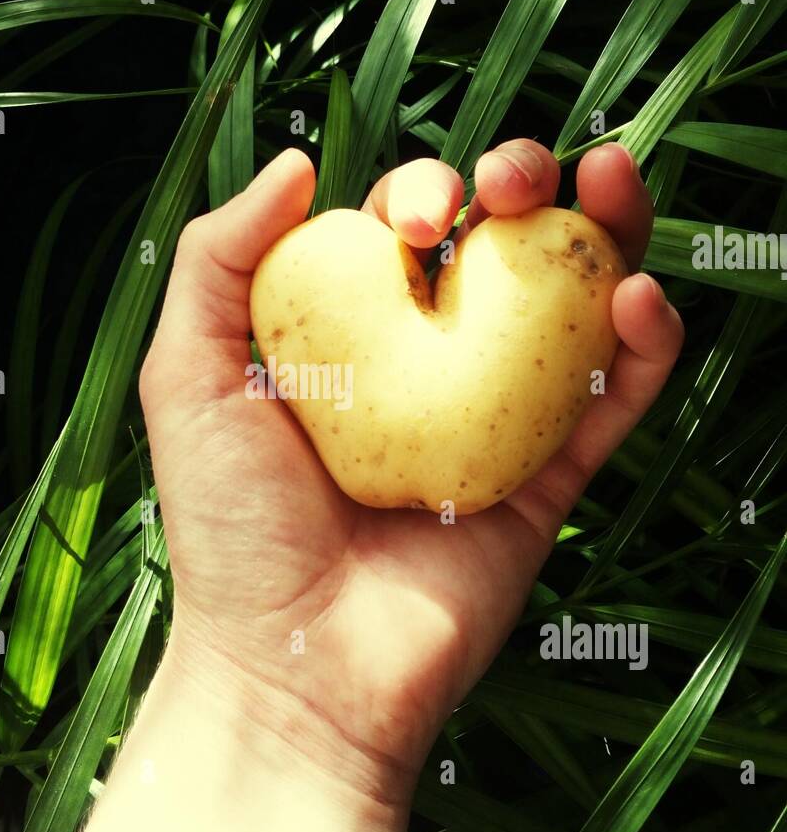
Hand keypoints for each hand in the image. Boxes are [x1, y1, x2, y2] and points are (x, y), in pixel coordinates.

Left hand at [139, 141, 683, 807]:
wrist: (293, 669)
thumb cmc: (228, 528)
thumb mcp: (187, 377)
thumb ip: (219, 260)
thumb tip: (301, 162)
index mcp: (347, 336)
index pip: (405, 230)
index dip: (423, 191)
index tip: (415, 217)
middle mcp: (426, 369)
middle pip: (496, 249)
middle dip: (519, 183)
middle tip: (519, 176)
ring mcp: (495, 423)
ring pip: (570, 308)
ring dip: (603, 231)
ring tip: (610, 178)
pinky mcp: (546, 484)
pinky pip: (614, 404)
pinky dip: (644, 346)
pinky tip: (637, 295)